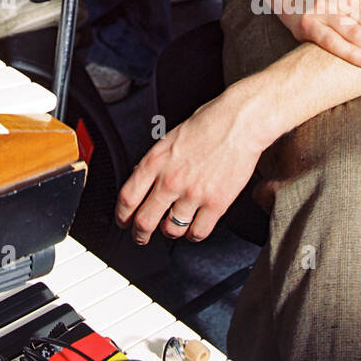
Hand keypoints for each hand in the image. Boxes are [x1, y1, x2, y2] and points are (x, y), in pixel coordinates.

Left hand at [115, 88, 266, 244]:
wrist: (239, 123)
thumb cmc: (208, 124)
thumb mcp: (170, 138)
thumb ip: (156, 162)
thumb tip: (144, 182)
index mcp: (156, 161)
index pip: (128, 198)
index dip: (121, 215)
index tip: (123, 221)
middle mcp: (171, 180)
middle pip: (144, 221)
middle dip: (139, 234)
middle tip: (140, 236)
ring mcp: (193, 194)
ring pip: (171, 230)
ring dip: (169, 232)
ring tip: (171, 228)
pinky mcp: (216, 204)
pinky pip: (198, 232)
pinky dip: (193, 235)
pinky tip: (193, 228)